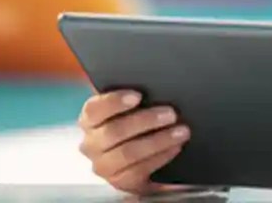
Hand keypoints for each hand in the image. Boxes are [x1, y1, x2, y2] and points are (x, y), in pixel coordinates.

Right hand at [76, 90, 191, 194]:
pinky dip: (160, 157)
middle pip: (113, 131)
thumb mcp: (133, 109)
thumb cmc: (138, 123)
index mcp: (90, 121)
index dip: (114, 102)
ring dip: (158, 141)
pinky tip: (175, 147)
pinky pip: (139, 170)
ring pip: (127, 153)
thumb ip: (136, 100)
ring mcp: (104, 165)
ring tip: (181, 132)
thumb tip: (157, 90)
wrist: (142, 156)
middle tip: (171, 114)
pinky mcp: (120, 181)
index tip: (138, 96)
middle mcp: (92, 144)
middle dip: (145, 121)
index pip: (94, 109)